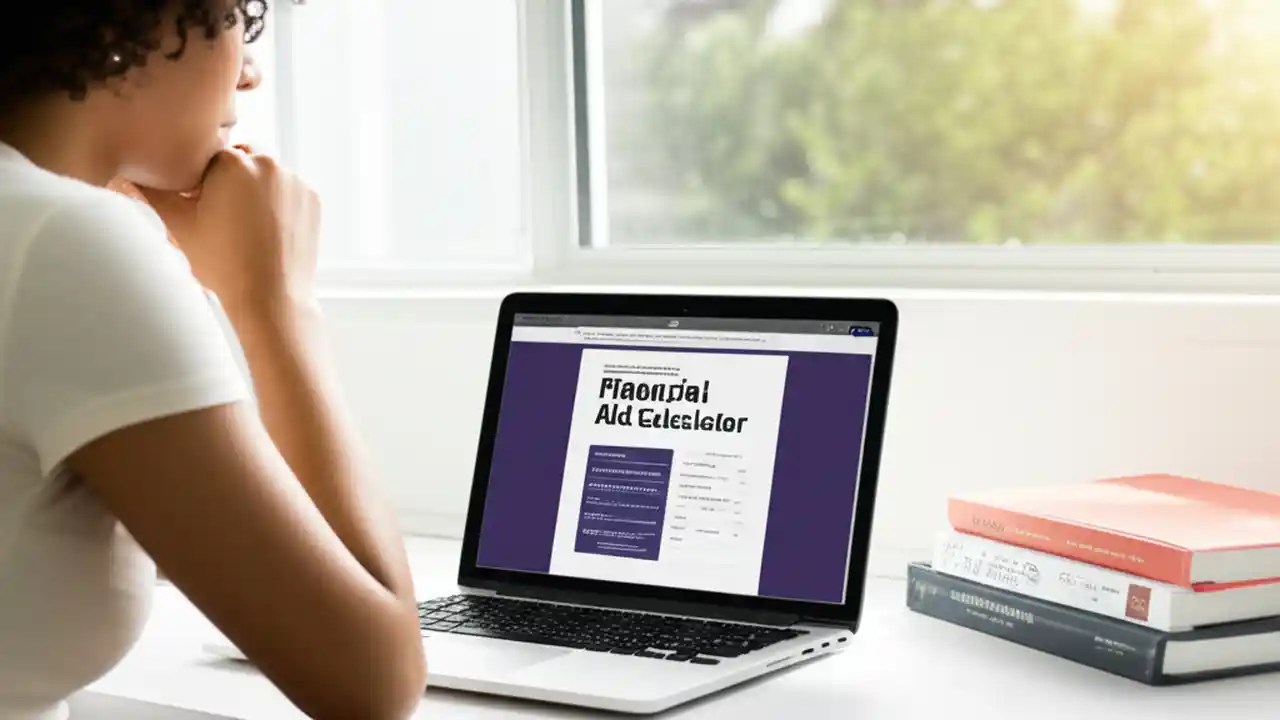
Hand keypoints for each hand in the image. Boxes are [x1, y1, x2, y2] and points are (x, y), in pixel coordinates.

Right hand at [137, 147, 320, 317]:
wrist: (271, 298)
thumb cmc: (221, 263)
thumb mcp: (178, 224)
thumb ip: (151, 191)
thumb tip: (127, 172)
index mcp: (232, 162)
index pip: (207, 155)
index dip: (200, 178)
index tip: (198, 203)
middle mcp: (269, 163)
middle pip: (240, 158)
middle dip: (229, 178)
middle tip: (221, 215)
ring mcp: (295, 180)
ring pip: (266, 173)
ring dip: (254, 188)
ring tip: (244, 225)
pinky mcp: (313, 198)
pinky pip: (288, 189)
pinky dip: (278, 201)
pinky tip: (267, 229)